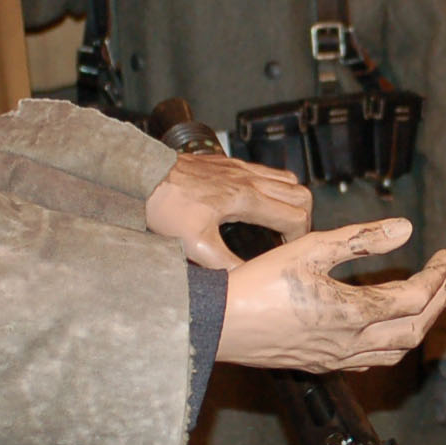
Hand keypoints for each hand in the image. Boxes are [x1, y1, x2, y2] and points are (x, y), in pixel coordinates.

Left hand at [146, 153, 311, 268]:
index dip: (299, 238)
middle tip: (288, 238)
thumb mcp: (195, 244)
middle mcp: (248, 179)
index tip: (286, 252)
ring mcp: (240, 169)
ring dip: (290, 200)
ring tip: (278, 221)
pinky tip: (256, 202)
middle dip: (303, 219)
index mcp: (246, 198)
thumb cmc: (166, 206)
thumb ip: (225, 265)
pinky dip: (273, 186)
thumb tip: (246, 281)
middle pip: (300, 194)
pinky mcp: (228, 163)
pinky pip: (265, 170)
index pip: (295, 216)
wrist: (143, 176)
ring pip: (287, 178)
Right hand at [219, 220, 445, 371]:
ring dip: (419, 326)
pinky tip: (389, 331)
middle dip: (438, 303)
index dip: (438, 276)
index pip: (415, 297)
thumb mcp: (310, 248)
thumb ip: (362, 239)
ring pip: (395, 351)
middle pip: (414, 328)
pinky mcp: (321, 365)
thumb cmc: (259, 283)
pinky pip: (371, 361)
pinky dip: (392, 345)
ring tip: (431, 304)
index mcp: (354, 312)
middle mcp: (352, 341)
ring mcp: (337, 358)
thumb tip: (405, 229)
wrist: (220, 325)